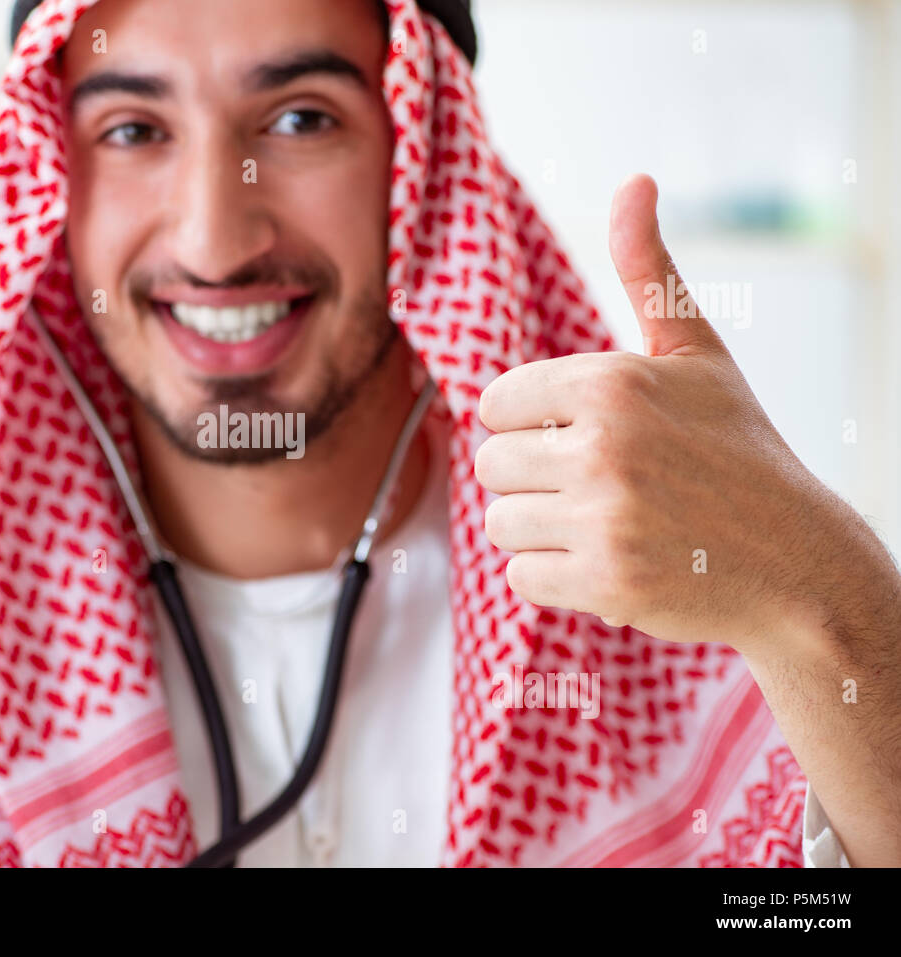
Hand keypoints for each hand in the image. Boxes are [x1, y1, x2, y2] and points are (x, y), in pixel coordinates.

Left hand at [473, 174, 844, 652]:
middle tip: (604, 486)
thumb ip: (647, 270)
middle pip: (492, 464)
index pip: (495, 404)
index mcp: (610, 381)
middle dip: (536, 478)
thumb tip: (633, 181)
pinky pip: (520, 578)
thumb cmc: (736, 449)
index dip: (531, 424)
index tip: (582, 435)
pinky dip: (555, 578)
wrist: (798, 560)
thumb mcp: (695, 352)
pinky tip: (609, 562)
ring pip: (500, 522)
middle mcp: (602, 446)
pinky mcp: (604, 582)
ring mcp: (604, 518)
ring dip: (542, 530)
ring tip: (606, 523)